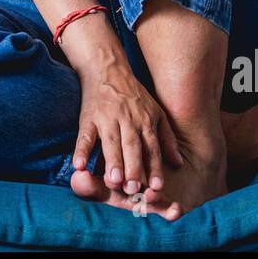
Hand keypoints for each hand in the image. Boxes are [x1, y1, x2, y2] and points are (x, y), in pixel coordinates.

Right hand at [72, 52, 184, 195]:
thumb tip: (178, 163)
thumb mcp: (156, 112)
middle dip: (133, 167)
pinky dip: (81, 150)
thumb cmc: (134, 96)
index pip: (151, 148)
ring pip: (110, 142)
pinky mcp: (88, 117)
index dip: (155, 167)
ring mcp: (107, 118)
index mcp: (146, 121)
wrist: (108, 68)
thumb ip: (167, 139)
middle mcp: (128, 120)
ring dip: (112, 161)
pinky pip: (84, 136)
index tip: (158, 187)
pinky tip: (78, 165)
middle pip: (131, 146)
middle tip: (134, 189)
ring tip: (112, 182)